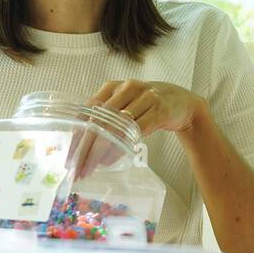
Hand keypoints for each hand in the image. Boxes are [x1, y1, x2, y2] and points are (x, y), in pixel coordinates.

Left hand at [74, 80, 203, 177]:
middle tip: (77, 166)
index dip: (77, 132)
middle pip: (100, 119)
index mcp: (114, 86)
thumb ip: (106, 116)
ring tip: (91, 166)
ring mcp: (145, 98)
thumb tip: (81, 141)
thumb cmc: (148, 105)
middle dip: (85, 145)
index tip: (70, 154)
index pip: (88, 109)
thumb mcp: (125, 104)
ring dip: (100, 149)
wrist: (183, 103)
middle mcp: (128, 89)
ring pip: (116, 126)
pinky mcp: (159, 111)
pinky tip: (111, 159)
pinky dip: (121, 146)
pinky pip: (136, 131)